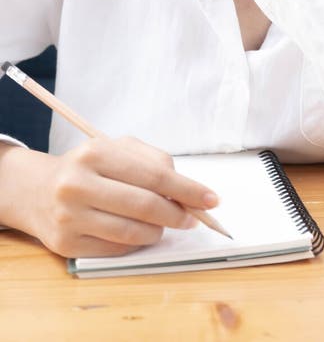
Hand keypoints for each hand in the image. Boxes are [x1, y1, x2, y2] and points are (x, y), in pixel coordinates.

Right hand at [10, 137, 218, 257]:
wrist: (38, 190)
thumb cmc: (89, 167)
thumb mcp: (118, 149)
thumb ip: (154, 162)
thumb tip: (188, 192)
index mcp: (95, 153)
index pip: (154, 175)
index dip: (187, 190)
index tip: (210, 199)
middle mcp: (78, 184)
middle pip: (145, 205)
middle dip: (178, 214)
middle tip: (193, 218)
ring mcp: (69, 216)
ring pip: (132, 232)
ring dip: (158, 231)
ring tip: (165, 225)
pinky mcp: (66, 244)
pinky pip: (116, 249)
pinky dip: (136, 243)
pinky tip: (141, 233)